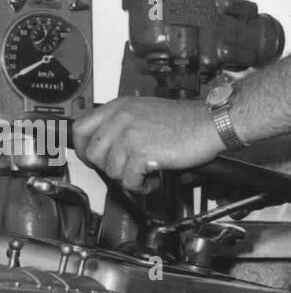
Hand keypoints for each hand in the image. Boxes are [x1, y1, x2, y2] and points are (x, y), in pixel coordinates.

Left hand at [72, 97, 224, 190]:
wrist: (207, 123)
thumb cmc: (184, 120)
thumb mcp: (146, 110)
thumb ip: (123, 122)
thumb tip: (108, 142)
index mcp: (119, 107)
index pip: (81, 128)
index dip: (82, 148)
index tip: (90, 158)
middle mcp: (120, 119)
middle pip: (92, 152)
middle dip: (107, 167)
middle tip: (123, 169)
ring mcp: (129, 135)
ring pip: (110, 169)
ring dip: (127, 177)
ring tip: (143, 174)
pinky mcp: (141, 152)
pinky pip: (128, 179)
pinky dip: (140, 185)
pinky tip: (151, 179)